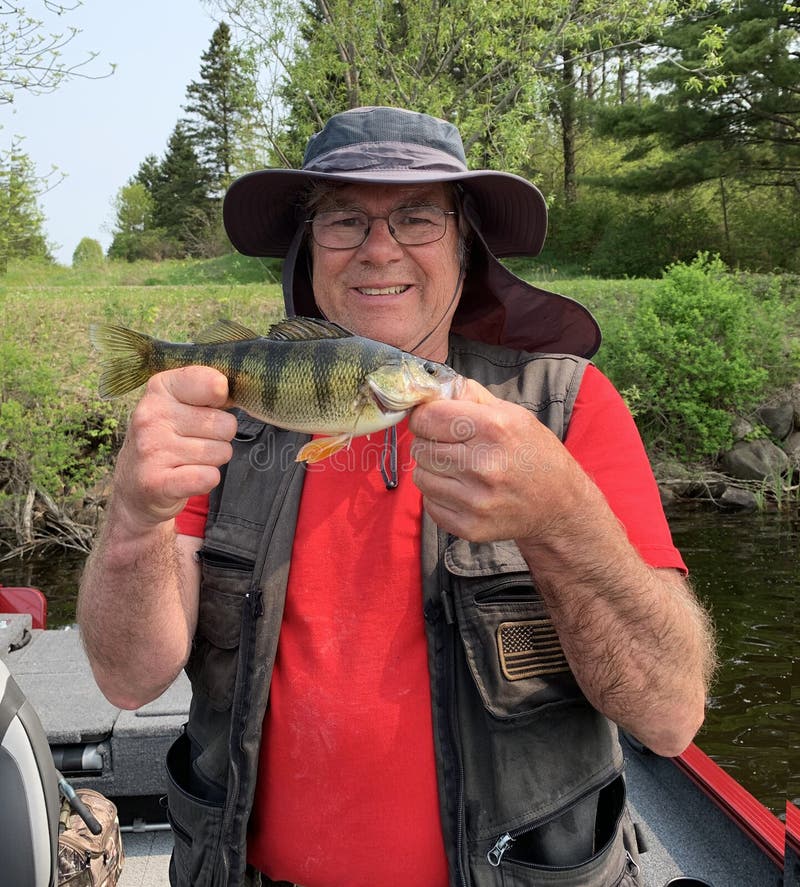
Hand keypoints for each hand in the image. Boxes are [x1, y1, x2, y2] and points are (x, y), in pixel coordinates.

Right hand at [109, 366, 236, 531]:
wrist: (134, 486)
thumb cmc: (167, 439)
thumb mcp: (178, 404)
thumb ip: (207, 392)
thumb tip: (238, 394)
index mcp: (160, 389)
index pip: (214, 384)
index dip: (221, 399)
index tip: (208, 407)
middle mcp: (151, 415)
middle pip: (226, 425)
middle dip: (219, 438)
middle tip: (195, 442)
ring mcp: (151, 449)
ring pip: (221, 452)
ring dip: (212, 460)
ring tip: (188, 460)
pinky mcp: (156, 483)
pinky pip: (210, 477)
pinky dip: (207, 479)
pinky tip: (187, 477)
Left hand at [409, 378, 582, 542]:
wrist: (559, 504)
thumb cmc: (532, 451)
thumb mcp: (511, 413)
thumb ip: (468, 396)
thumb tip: (430, 386)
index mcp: (493, 428)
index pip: (426, 418)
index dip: (424, 416)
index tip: (433, 420)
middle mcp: (483, 465)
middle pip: (419, 447)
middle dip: (429, 443)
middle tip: (451, 446)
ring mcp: (476, 500)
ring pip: (420, 476)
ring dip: (433, 470)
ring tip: (457, 468)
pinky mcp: (469, 526)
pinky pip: (429, 503)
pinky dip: (439, 495)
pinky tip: (462, 490)